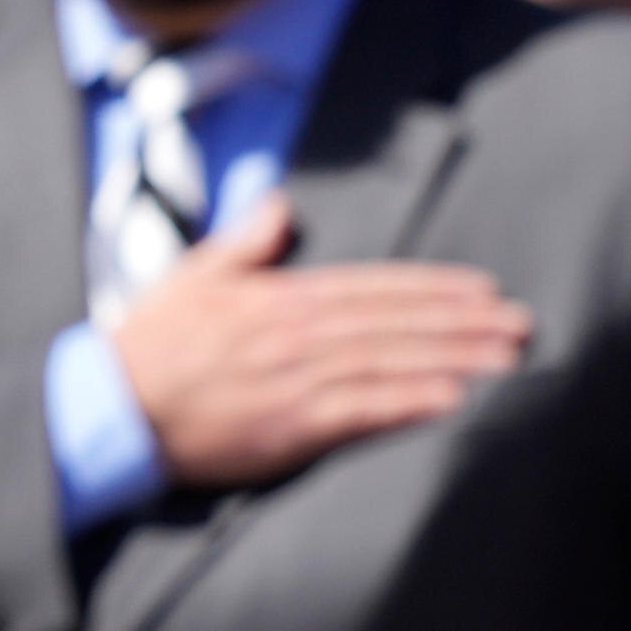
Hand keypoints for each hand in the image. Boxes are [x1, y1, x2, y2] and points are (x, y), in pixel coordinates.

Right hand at [110, 193, 531, 488]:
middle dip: (465, 322)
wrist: (106, 408)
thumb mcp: (194, 276)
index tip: (484, 290)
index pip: (376, 288)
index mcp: (281, 297)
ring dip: (455, 358)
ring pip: (392, 362)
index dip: (434, 288)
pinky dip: (408, 402)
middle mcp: (298, 332)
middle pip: (398, 322)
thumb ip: (247, 243)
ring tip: (509, 358)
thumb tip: (279, 205)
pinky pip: (361, 411)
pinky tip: (454, 399)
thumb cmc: (148, 345)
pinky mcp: (289, 425)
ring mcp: (296, 378)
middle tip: (523, 324)